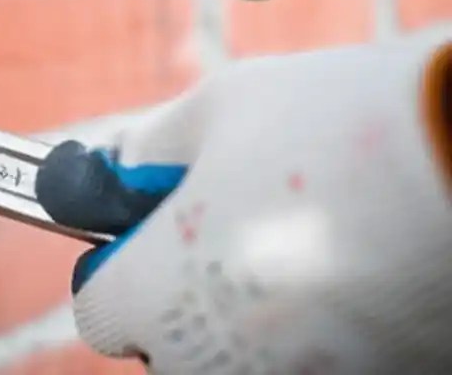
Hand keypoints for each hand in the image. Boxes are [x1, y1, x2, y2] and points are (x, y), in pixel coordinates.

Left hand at [34, 35, 451, 373]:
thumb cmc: (341, 123)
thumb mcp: (221, 109)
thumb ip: (144, 150)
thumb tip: (110, 169)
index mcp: (158, 294)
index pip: (99, 310)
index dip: (118, 260)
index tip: (146, 225)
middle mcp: (216, 362)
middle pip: (166, 348)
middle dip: (181, 295)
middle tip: (233, 226)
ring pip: (239, 360)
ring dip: (251, 315)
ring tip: (309, 239)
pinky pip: (315, 361)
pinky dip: (320, 330)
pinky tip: (358, 269)